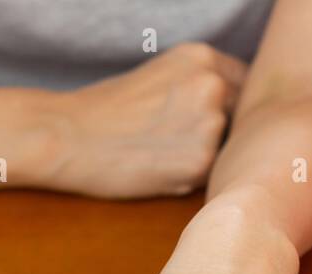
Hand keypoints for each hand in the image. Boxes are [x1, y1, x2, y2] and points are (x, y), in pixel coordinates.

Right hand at [44, 43, 245, 198]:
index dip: (228, 107)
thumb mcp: (159, 77)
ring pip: (224, 149)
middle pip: (238, 118)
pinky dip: (186, 178)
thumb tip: (230, 110)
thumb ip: (198, 86)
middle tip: (174, 142)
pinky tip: (155, 169)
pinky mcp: (199, 163)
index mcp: (203, 58)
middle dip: (217, 133)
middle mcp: (213, 85)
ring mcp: (210, 125)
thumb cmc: (105, 112)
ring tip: (159, 154)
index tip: (208, 121)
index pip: (243, 84)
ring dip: (202, 156)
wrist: (68, 138)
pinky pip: (207, 176)